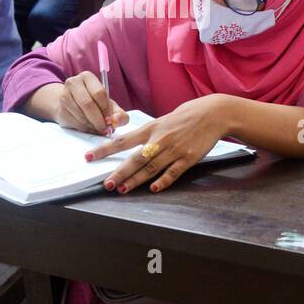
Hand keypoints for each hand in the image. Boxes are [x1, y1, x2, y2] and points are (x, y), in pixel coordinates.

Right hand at [51, 72, 128, 135]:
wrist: (72, 106)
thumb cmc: (95, 103)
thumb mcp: (109, 105)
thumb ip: (119, 114)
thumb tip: (115, 122)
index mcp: (87, 77)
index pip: (99, 92)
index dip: (106, 109)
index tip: (111, 120)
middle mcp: (73, 83)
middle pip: (88, 104)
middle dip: (99, 120)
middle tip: (105, 129)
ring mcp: (64, 96)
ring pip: (81, 115)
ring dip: (92, 125)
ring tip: (97, 127)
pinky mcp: (60, 110)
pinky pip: (74, 122)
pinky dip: (84, 128)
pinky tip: (88, 126)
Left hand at [85, 95, 228, 193]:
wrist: (213, 113)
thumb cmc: (187, 115)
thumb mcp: (164, 119)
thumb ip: (149, 132)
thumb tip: (133, 143)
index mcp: (151, 127)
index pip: (123, 140)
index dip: (105, 149)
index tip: (89, 157)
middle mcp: (160, 139)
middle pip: (135, 158)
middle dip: (120, 172)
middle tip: (107, 184)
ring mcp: (174, 149)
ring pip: (151, 168)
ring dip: (136, 180)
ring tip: (122, 189)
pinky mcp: (188, 158)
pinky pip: (173, 172)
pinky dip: (163, 181)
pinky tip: (154, 188)